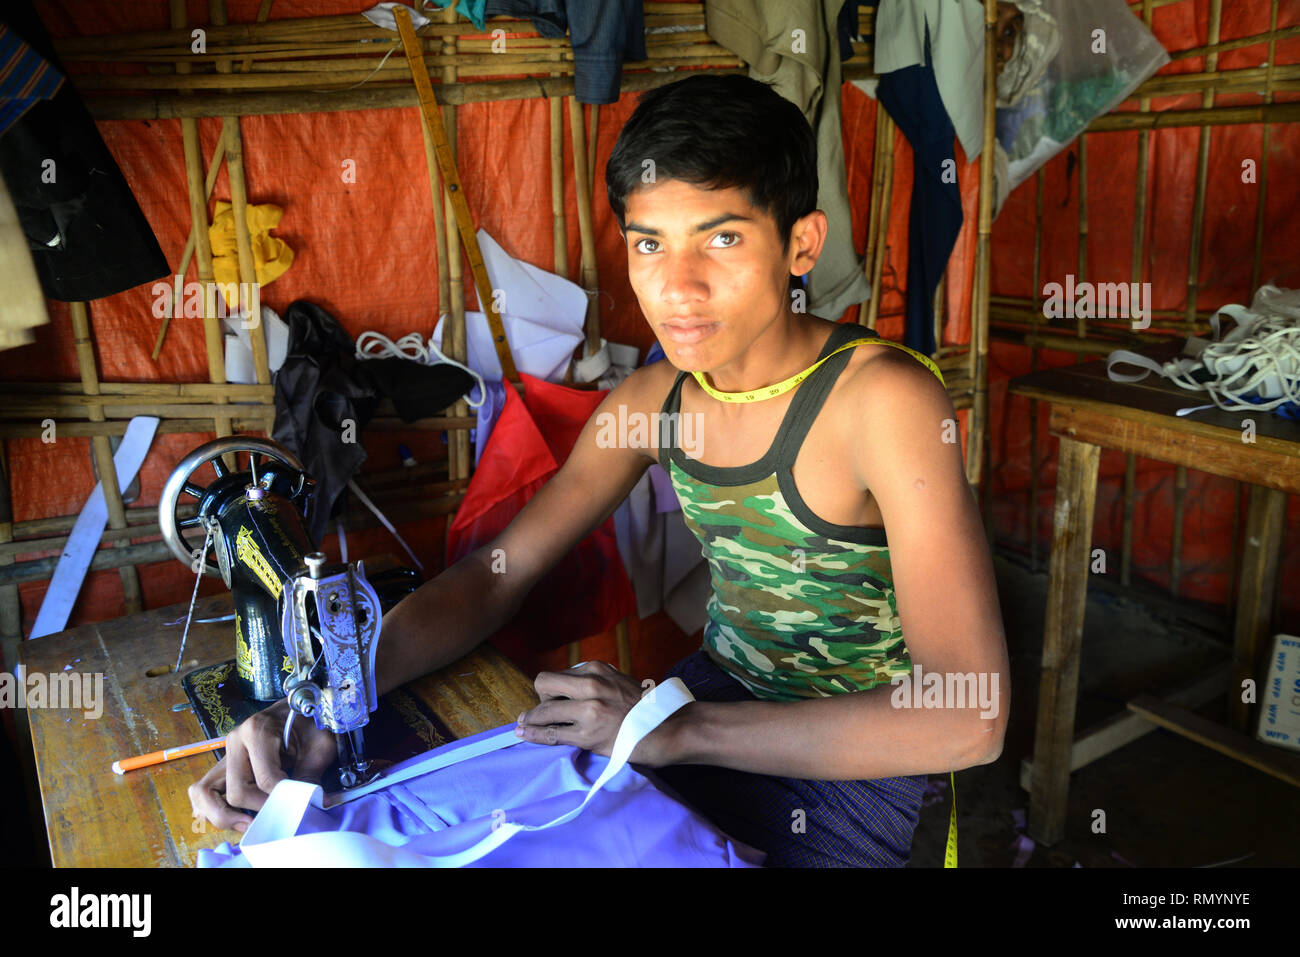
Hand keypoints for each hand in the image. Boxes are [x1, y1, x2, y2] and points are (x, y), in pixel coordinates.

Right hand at [187, 699, 335, 832]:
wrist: (298, 708)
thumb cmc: (309, 723)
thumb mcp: (319, 746)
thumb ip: (311, 776)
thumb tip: (314, 805)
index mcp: (257, 731)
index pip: (265, 779)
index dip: (283, 798)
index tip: (300, 803)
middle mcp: (234, 742)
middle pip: (237, 792)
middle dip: (260, 809)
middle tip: (280, 813)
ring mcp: (225, 754)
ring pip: (205, 794)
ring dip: (225, 815)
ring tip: (250, 822)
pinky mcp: (222, 766)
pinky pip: (202, 793)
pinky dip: (212, 809)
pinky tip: (236, 816)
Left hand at [514, 660, 677, 766]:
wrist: (667, 728)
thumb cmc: (643, 707)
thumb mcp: (617, 681)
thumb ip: (593, 683)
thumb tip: (566, 691)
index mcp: (597, 669)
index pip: (558, 674)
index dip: (551, 690)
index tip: (552, 700)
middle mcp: (590, 685)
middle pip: (543, 684)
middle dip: (539, 699)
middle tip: (543, 713)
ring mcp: (589, 710)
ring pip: (544, 711)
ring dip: (532, 720)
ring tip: (524, 726)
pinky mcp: (588, 735)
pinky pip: (551, 734)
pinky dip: (534, 735)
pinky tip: (524, 735)